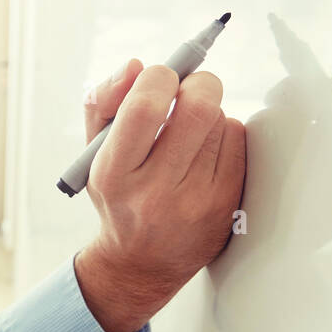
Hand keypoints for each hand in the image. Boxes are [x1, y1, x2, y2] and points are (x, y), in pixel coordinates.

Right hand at [74, 60, 246, 331]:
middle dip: (196, 84)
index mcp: (114, 175)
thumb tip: (136, 66)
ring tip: (188, 135)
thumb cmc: (117, 197)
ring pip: (221, 120)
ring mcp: (197, 202)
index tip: (158, 80)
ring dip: (207, 113)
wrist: (141, 265)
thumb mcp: (93, 154)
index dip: (158, 77)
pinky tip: (205, 153)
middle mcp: (156, 192)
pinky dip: (224, 134)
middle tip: (186, 91)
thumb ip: (104, 103)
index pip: (146, 106)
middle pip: (199, 106)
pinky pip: (239, 140)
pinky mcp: (227, 205)